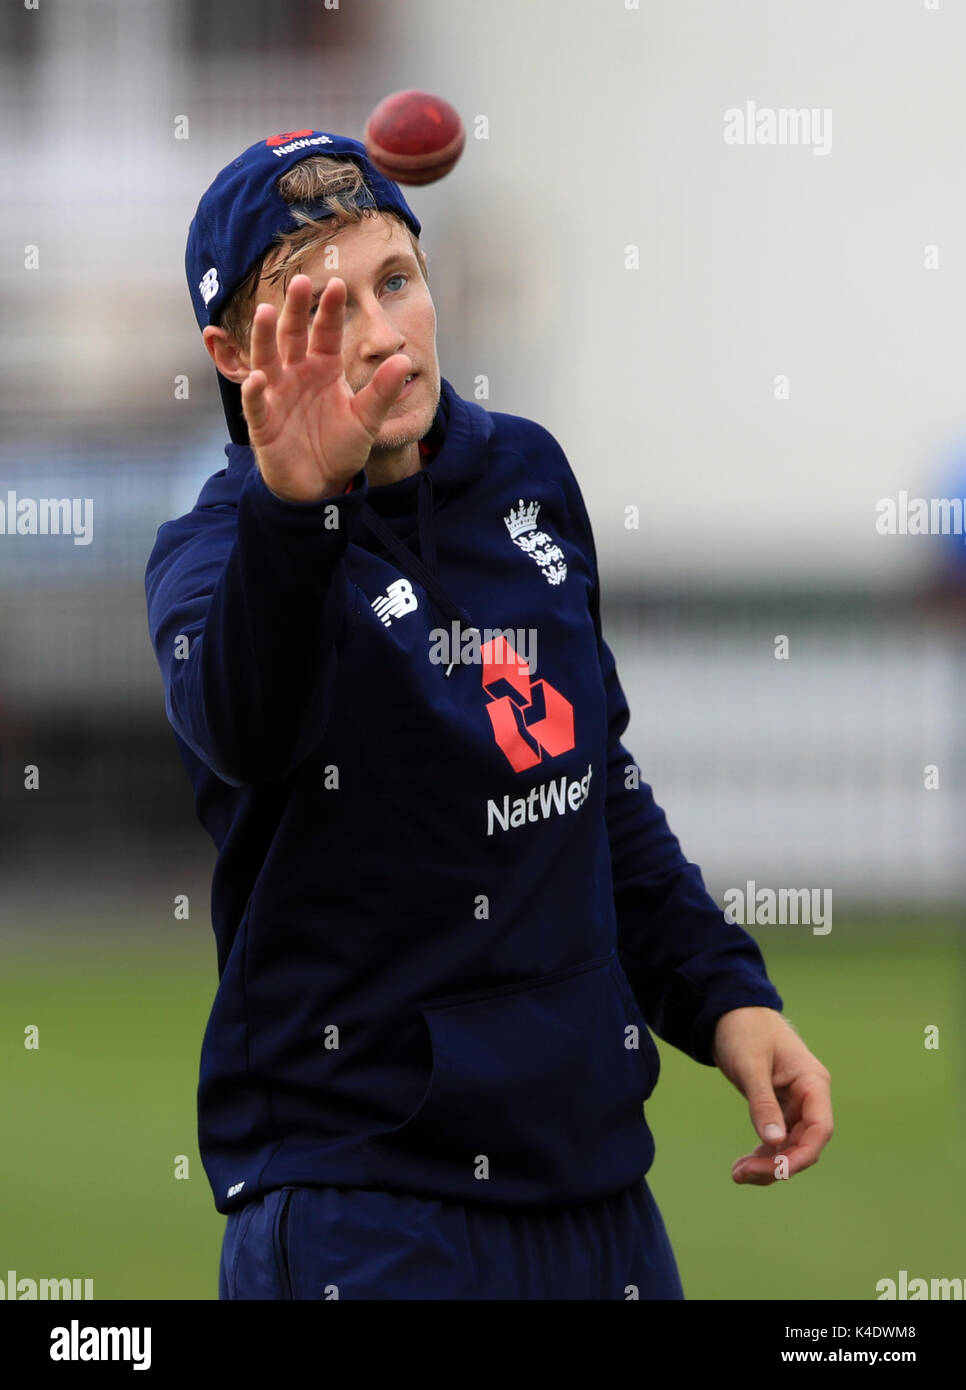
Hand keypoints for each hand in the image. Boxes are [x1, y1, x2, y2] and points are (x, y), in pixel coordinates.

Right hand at [241, 274, 412, 502]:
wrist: (322, 485)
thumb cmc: (342, 447)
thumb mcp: (368, 419)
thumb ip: (383, 391)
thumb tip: (404, 360)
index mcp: (323, 368)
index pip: (326, 333)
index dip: (329, 310)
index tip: (337, 284)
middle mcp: (296, 374)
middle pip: (293, 336)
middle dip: (296, 310)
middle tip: (300, 281)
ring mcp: (276, 395)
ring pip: (267, 360)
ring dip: (264, 337)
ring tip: (265, 312)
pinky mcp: (263, 423)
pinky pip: (255, 404)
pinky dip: (254, 392)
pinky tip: (258, 379)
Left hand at [711, 1006, 832, 1185]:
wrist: (729, 1010)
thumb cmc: (744, 1029)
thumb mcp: (751, 1065)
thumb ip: (762, 1103)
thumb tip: (774, 1142)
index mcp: (812, 1082)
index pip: (819, 1129)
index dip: (802, 1156)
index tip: (777, 1171)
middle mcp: (808, 1096)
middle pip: (804, 1143)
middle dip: (777, 1163)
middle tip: (741, 1173)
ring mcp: (794, 1102)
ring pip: (790, 1145)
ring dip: (768, 1162)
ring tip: (737, 1173)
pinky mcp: (778, 1105)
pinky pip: (777, 1137)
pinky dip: (763, 1152)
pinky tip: (743, 1163)